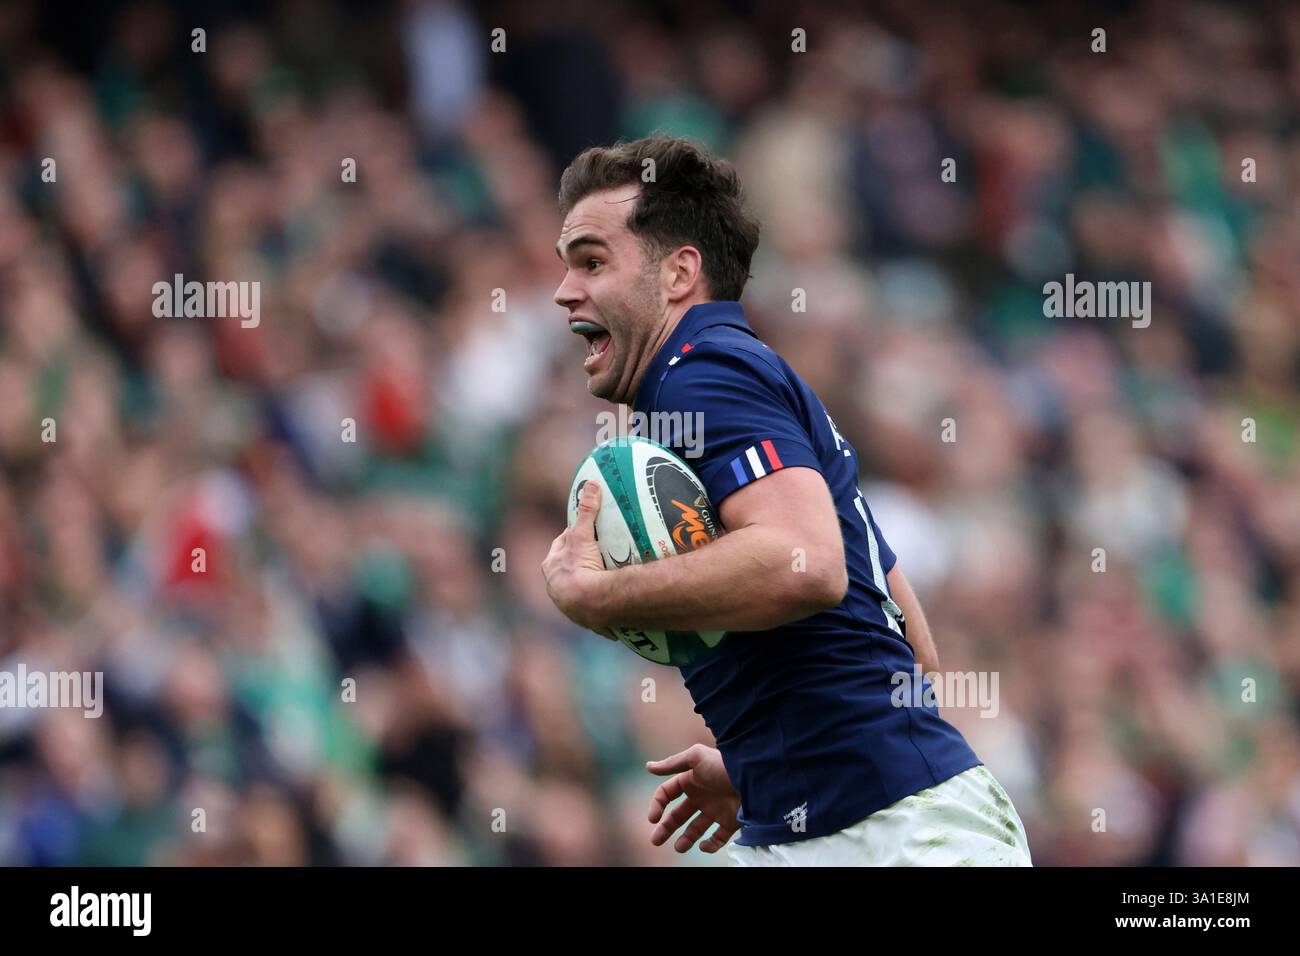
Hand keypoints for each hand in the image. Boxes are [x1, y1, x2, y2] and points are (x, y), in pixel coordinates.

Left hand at [542, 481, 607, 629]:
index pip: (562, 546)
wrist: (588, 603)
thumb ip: (587, 511)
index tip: (587, 534)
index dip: (574, 538)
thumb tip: (591, 484)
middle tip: (598, 556)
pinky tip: (609, 606)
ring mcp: (567, 605)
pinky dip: (599, 608)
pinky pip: (592, 611)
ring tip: (605, 581)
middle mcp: (555, 586)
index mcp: (551, 566)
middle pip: (568, 569)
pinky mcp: (584, 619)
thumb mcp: (582, 535)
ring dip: (588, 586)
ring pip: (577, 590)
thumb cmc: (579, 568)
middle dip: (579, 563)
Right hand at [647, 743, 740, 853]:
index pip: (667, 793)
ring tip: (679, 847)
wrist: (755, 777)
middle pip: (678, 815)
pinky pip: (718, 838)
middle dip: (666, 827)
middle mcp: (701, 796)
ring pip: (696, 829)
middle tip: (655, 840)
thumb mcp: (696, 757)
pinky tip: (703, 846)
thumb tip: (648, 767)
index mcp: (691, 781)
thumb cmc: (723, 765)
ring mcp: (716, 810)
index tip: (653, 818)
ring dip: (685, 839)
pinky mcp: (730, 822)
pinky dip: (710, 845)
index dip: (657, 805)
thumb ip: (672, 763)